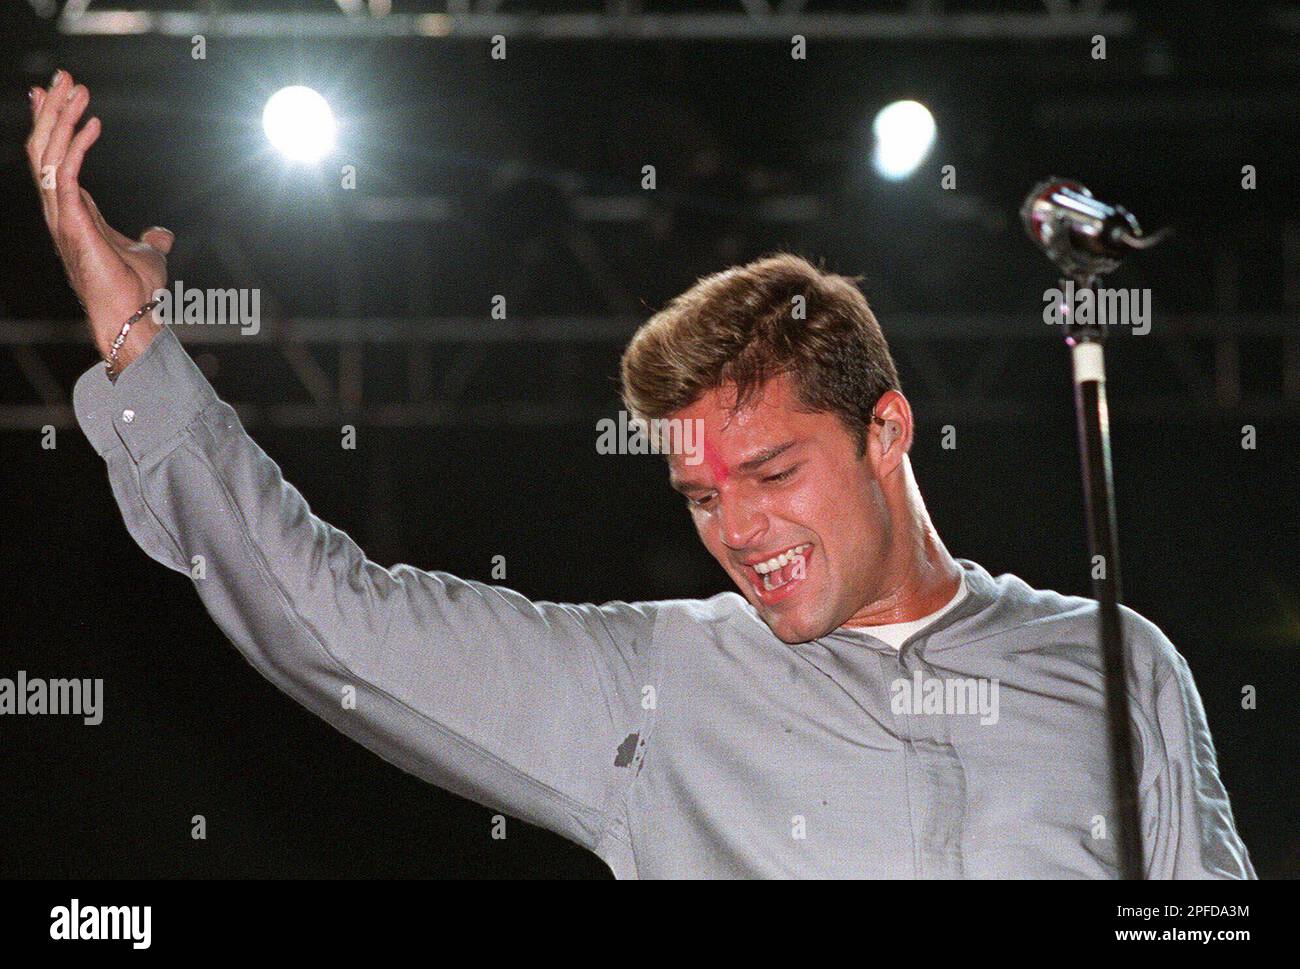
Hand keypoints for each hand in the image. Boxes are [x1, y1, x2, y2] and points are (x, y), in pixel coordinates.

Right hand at [26, 70, 172, 367]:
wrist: (133, 317)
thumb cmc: (136, 291)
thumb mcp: (148, 254)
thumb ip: (151, 239)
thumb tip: (162, 233)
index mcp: (72, 212)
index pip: (54, 160)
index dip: (53, 127)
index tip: (53, 96)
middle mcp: (59, 211)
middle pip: (43, 149)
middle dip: (51, 110)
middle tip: (62, 78)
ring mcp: (60, 216)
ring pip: (47, 153)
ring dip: (60, 117)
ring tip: (74, 87)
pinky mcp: (71, 222)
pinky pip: (66, 172)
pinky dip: (77, 143)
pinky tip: (93, 122)